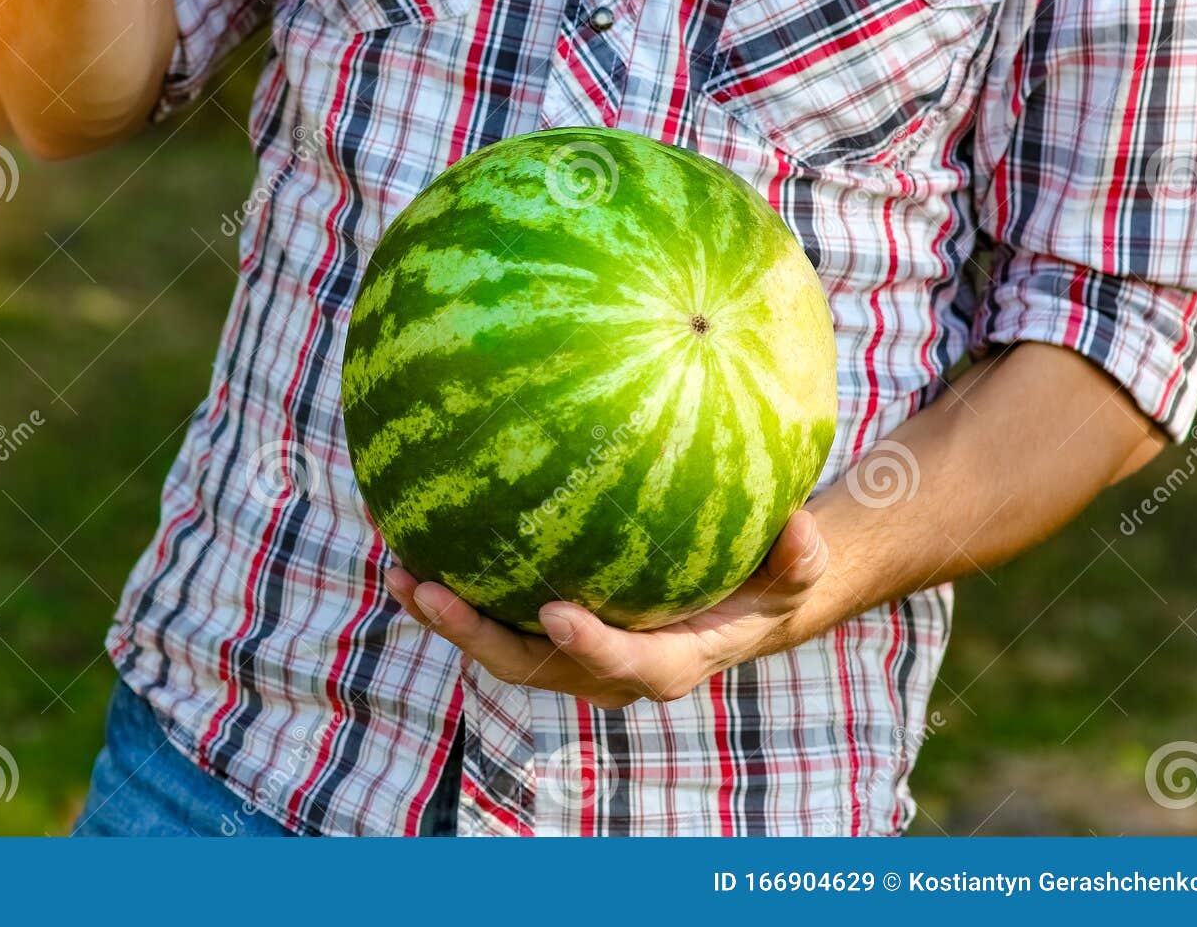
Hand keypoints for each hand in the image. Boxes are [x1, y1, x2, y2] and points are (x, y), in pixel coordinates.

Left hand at [384, 510, 829, 708]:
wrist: (732, 600)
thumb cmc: (765, 579)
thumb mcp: (797, 569)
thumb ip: (798, 555)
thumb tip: (799, 526)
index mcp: (667, 661)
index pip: (627, 666)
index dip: (590, 648)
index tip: (554, 614)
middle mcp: (605, 669)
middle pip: (533, 666)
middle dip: (478, 637)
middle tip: (433, 593)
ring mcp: (567, 653)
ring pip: (498, 645)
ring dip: (446, 615)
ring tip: (397, 569)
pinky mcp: (542, 627)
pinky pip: (493, 609)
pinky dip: (452, 582)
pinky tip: (411, 533)